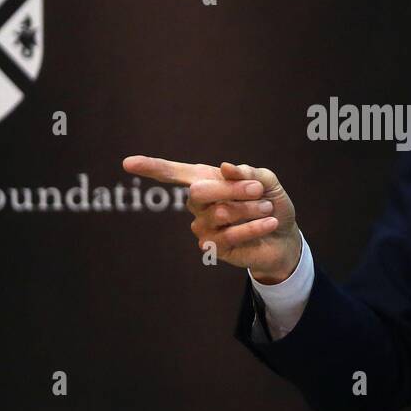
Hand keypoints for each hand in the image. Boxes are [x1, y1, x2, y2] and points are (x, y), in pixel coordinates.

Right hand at [121, 156, 301, 283]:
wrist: (283, 236)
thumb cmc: (269, 203)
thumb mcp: (265, 181)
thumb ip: (246, 173)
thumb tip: (224, 167)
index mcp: (205, 180)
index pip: (172, 173)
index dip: (151, 167)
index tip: (127, 163)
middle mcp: (197, 203)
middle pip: (198, 191)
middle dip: (231, 189)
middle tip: (257, 189)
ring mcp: (202, 226)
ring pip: (219, 213)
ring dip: (249, 209)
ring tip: (265, 208)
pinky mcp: (211, 247)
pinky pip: (229, 234)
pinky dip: (254, 226)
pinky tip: (268, 223)